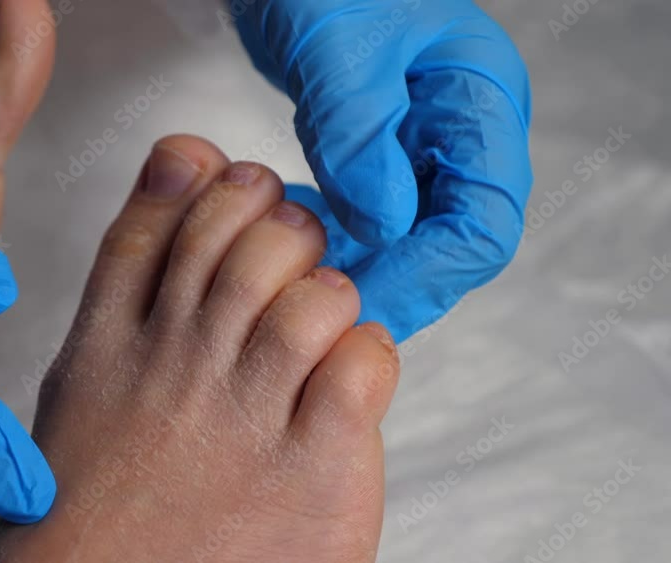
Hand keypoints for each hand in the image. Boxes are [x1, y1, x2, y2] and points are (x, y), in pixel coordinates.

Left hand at [234, 0, 531, 341]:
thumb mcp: (337, 49)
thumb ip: (361, 135)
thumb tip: (384, 226)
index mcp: (477, 98)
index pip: (483, 219)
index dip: (428, 272)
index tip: (363, 301)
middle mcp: (458, 127)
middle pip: (453, 239)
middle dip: (397, 282)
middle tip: (332, 316)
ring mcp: (420, 142)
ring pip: (412, 237)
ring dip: (365, 269)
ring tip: (311, 291)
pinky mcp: (379, 150)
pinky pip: (373, 217)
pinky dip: (341, 242)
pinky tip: (302, 253)